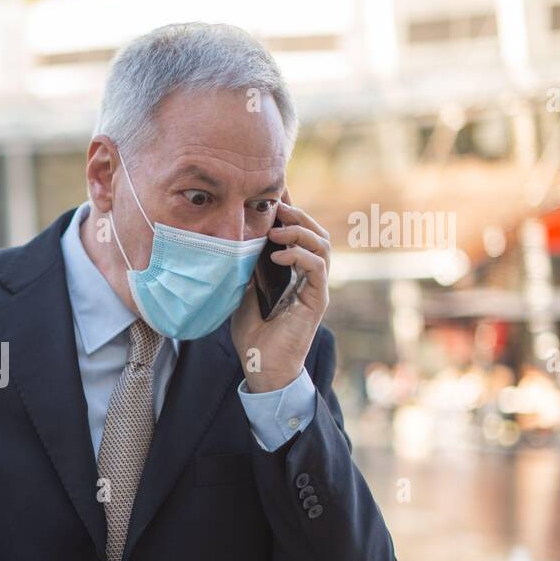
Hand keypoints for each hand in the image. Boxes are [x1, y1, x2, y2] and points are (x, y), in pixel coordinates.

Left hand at [230, 192, 330, 391]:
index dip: (290, 212)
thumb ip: (246, 266)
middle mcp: (309, 276)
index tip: (274, 195)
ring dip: (300, 232)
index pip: (298, 233)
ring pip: (322, 245)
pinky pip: (318, 268)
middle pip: (316, 233)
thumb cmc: (252, 333)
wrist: (261, 365)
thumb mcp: (243, 290)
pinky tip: (278, 255)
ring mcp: (316, 288)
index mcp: (293, 271)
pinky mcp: (317, 300)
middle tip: (277, 206)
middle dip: (298, 215)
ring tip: (277, 230)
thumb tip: (237, 238)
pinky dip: (300, 256)